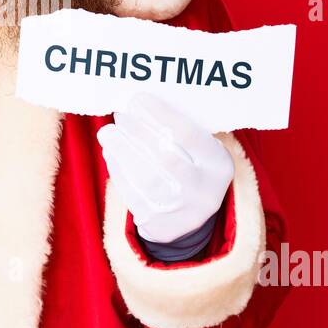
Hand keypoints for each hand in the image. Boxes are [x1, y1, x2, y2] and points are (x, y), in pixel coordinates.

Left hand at [96, 92, 233, 245]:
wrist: (190, 217)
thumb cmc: (189, 167)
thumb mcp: (198, 149)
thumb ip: (176, 130)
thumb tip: (136, 106)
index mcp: (218, 165)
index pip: (188, 136)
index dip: (160, 115)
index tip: (137, 100)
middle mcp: (205, 191)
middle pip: (165, 158)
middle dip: (137, 133)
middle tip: (118, 115)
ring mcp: (183, 213)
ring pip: (147, 180)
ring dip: (122, 151)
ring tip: (108, 133)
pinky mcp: (161, 227)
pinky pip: (134, 196)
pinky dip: (119, 171)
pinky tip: (111, 154)